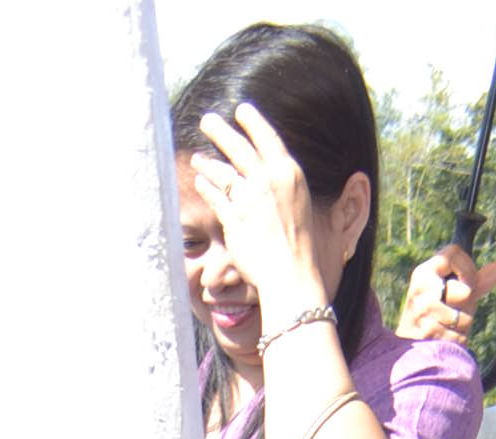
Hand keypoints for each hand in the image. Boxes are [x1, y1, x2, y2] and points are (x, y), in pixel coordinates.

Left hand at [191, 103, 332, 309]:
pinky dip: (206, 187)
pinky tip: (199, 181)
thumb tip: (266, 172)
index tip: (241, 109)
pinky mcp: (233, 219)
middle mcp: (268, 181)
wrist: (291, 271)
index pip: (268, 138)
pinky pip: (216, 197)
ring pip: (224, 172)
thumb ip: (281, 184)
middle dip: (221, 132)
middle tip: (206, 120)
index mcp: (289, 173)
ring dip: (209, 162)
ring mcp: (249, 199)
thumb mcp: (297, 201)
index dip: (253, 122)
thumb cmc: (297, 242)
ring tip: (197, 156)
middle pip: (240, 149)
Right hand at [399, 242, 495, 343]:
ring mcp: (421, 310)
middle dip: (467, 304)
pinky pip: (458, 335)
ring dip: (463, 325)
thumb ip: (476, 281)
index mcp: (423, 272)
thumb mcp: (452, 292)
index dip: (468, 268)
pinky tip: (445, 337)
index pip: (454, 254)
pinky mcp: (426, 332)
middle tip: (454, 308)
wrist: (407, 347)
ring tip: (448, 325)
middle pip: (464, 292)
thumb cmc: (434, 315)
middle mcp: (420, 288)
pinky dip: (457, 339)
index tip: (466, 282)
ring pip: (463, 318)